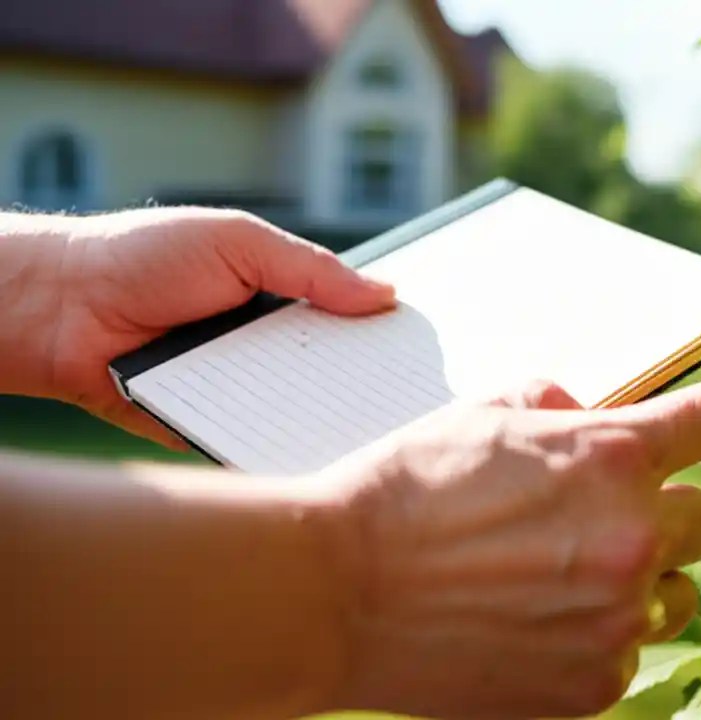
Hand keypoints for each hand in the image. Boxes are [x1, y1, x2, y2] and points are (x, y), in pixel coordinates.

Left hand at [42, 209, 394, 446]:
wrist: (62, 305)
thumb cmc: (144, 257)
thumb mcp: (239, 242)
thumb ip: (312, 269)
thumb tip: (386, 294)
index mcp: (278, 303)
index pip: (345, 325)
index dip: (381, 337)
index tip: (424, 355)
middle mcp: (262, 350)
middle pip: (329, 375)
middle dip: (364, 386)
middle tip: (411, 399)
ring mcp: (235, 391)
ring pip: (295, 412)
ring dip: (324, 418)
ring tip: (371, 430)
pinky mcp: (205, 427)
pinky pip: (249, 441)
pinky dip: (273, 444)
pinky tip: (310, 450)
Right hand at [310, 364, 700, 718]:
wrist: (334, 589)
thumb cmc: (402, 493)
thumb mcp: (482, 417)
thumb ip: (555, 406)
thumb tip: (582, 414)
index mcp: (608, 456)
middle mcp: (631, 536)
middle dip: (658, 516)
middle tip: (588, 523)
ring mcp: (616, 617)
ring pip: (672, 596)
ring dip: (635, 583)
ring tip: (552, 582)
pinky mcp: (593, 683)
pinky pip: (626, 651)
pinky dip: (592, 637)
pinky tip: (527, 625)